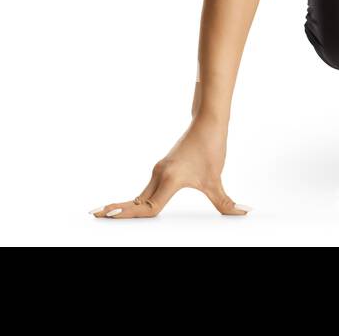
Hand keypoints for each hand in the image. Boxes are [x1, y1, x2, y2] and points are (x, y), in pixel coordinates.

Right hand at [91, 118, 249, 218]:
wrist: (208, 121)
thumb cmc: (211, 146)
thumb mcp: (217, 179)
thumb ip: (226, 202)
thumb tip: (243, 212)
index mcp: (170, 179)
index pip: (147, 206)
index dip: (129, 213)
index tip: (110, 215)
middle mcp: (159, 175)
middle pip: (136, 200)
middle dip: (117, 209)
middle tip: (95, 216)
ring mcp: (159, 171)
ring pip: (139, 194)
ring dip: (124, 205)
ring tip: (104, 214)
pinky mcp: (162, 168)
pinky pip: (145, 189)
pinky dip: (133, 199)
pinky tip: (127, 206)